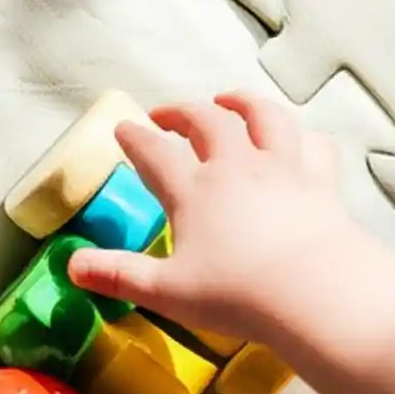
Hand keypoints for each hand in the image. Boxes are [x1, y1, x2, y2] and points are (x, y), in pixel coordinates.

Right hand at [68, 91, 352, 343]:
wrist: (318, 294)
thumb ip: (117, 276)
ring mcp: (283, 168)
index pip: (155, 152)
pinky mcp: (322, 182)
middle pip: (207, 121)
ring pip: (264, 117)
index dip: (135, 137)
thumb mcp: (165, 292)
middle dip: (182, 112)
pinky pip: (314, 145)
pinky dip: (302, 136)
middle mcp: (236, 166)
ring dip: (243, 102)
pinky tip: (297, 139)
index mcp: (193, 190)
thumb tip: (72, 267)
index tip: (124, 127)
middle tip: (166, 114)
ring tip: (229, 98)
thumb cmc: (237, 295)